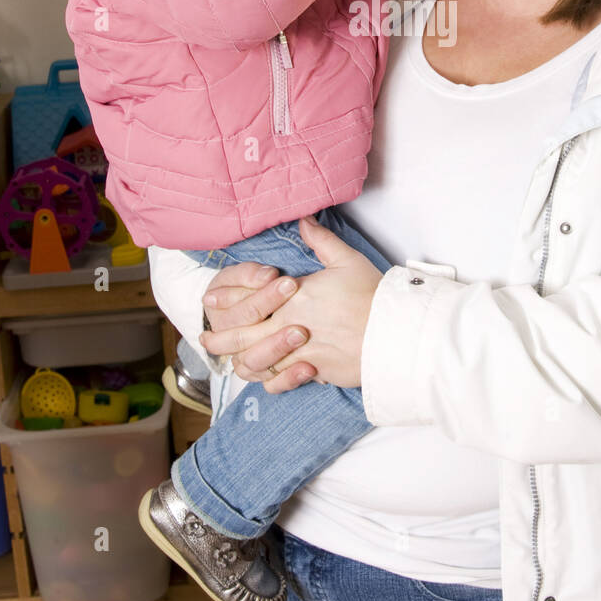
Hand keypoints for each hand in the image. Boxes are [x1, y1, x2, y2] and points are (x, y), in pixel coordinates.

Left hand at [200, 216, 383, 391]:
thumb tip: (303, 220)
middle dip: (221, 338)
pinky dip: (269, 380)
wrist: (393, 332)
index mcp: (294, 297)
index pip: (251, 298)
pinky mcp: (314, 372)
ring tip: (228, 361)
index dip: (227, 299)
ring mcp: (300, 352)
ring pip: (257, 361)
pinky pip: (281, 380)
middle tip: (206, 338)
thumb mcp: (346, 260)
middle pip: (244, 335)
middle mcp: (290, 325)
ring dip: (239, 361)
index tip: (211, 300)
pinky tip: (264, 377)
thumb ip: (320, 241)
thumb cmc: (371, 294)